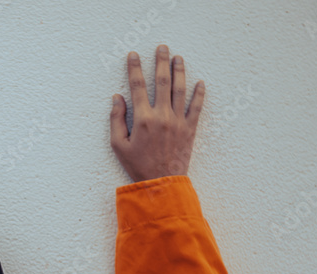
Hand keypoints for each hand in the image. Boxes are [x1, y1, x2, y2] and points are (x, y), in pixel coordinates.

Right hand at [110, 45, 204, 182]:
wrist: (161, 184)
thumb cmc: (137, 166)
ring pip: (180, 90)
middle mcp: (162, 116)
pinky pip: (196, 107)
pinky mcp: (189, 129)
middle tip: (161, 48)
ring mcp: (178, 121)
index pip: (137, 87)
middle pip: (162, 82)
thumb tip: (117, 98)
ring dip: (180, 71)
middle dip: (161, 62)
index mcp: (142, 119)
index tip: (133, 55)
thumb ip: (116, 120)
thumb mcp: (118, 145)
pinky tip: (200, 82)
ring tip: (178, 58)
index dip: (135, 69)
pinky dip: (199, 94)